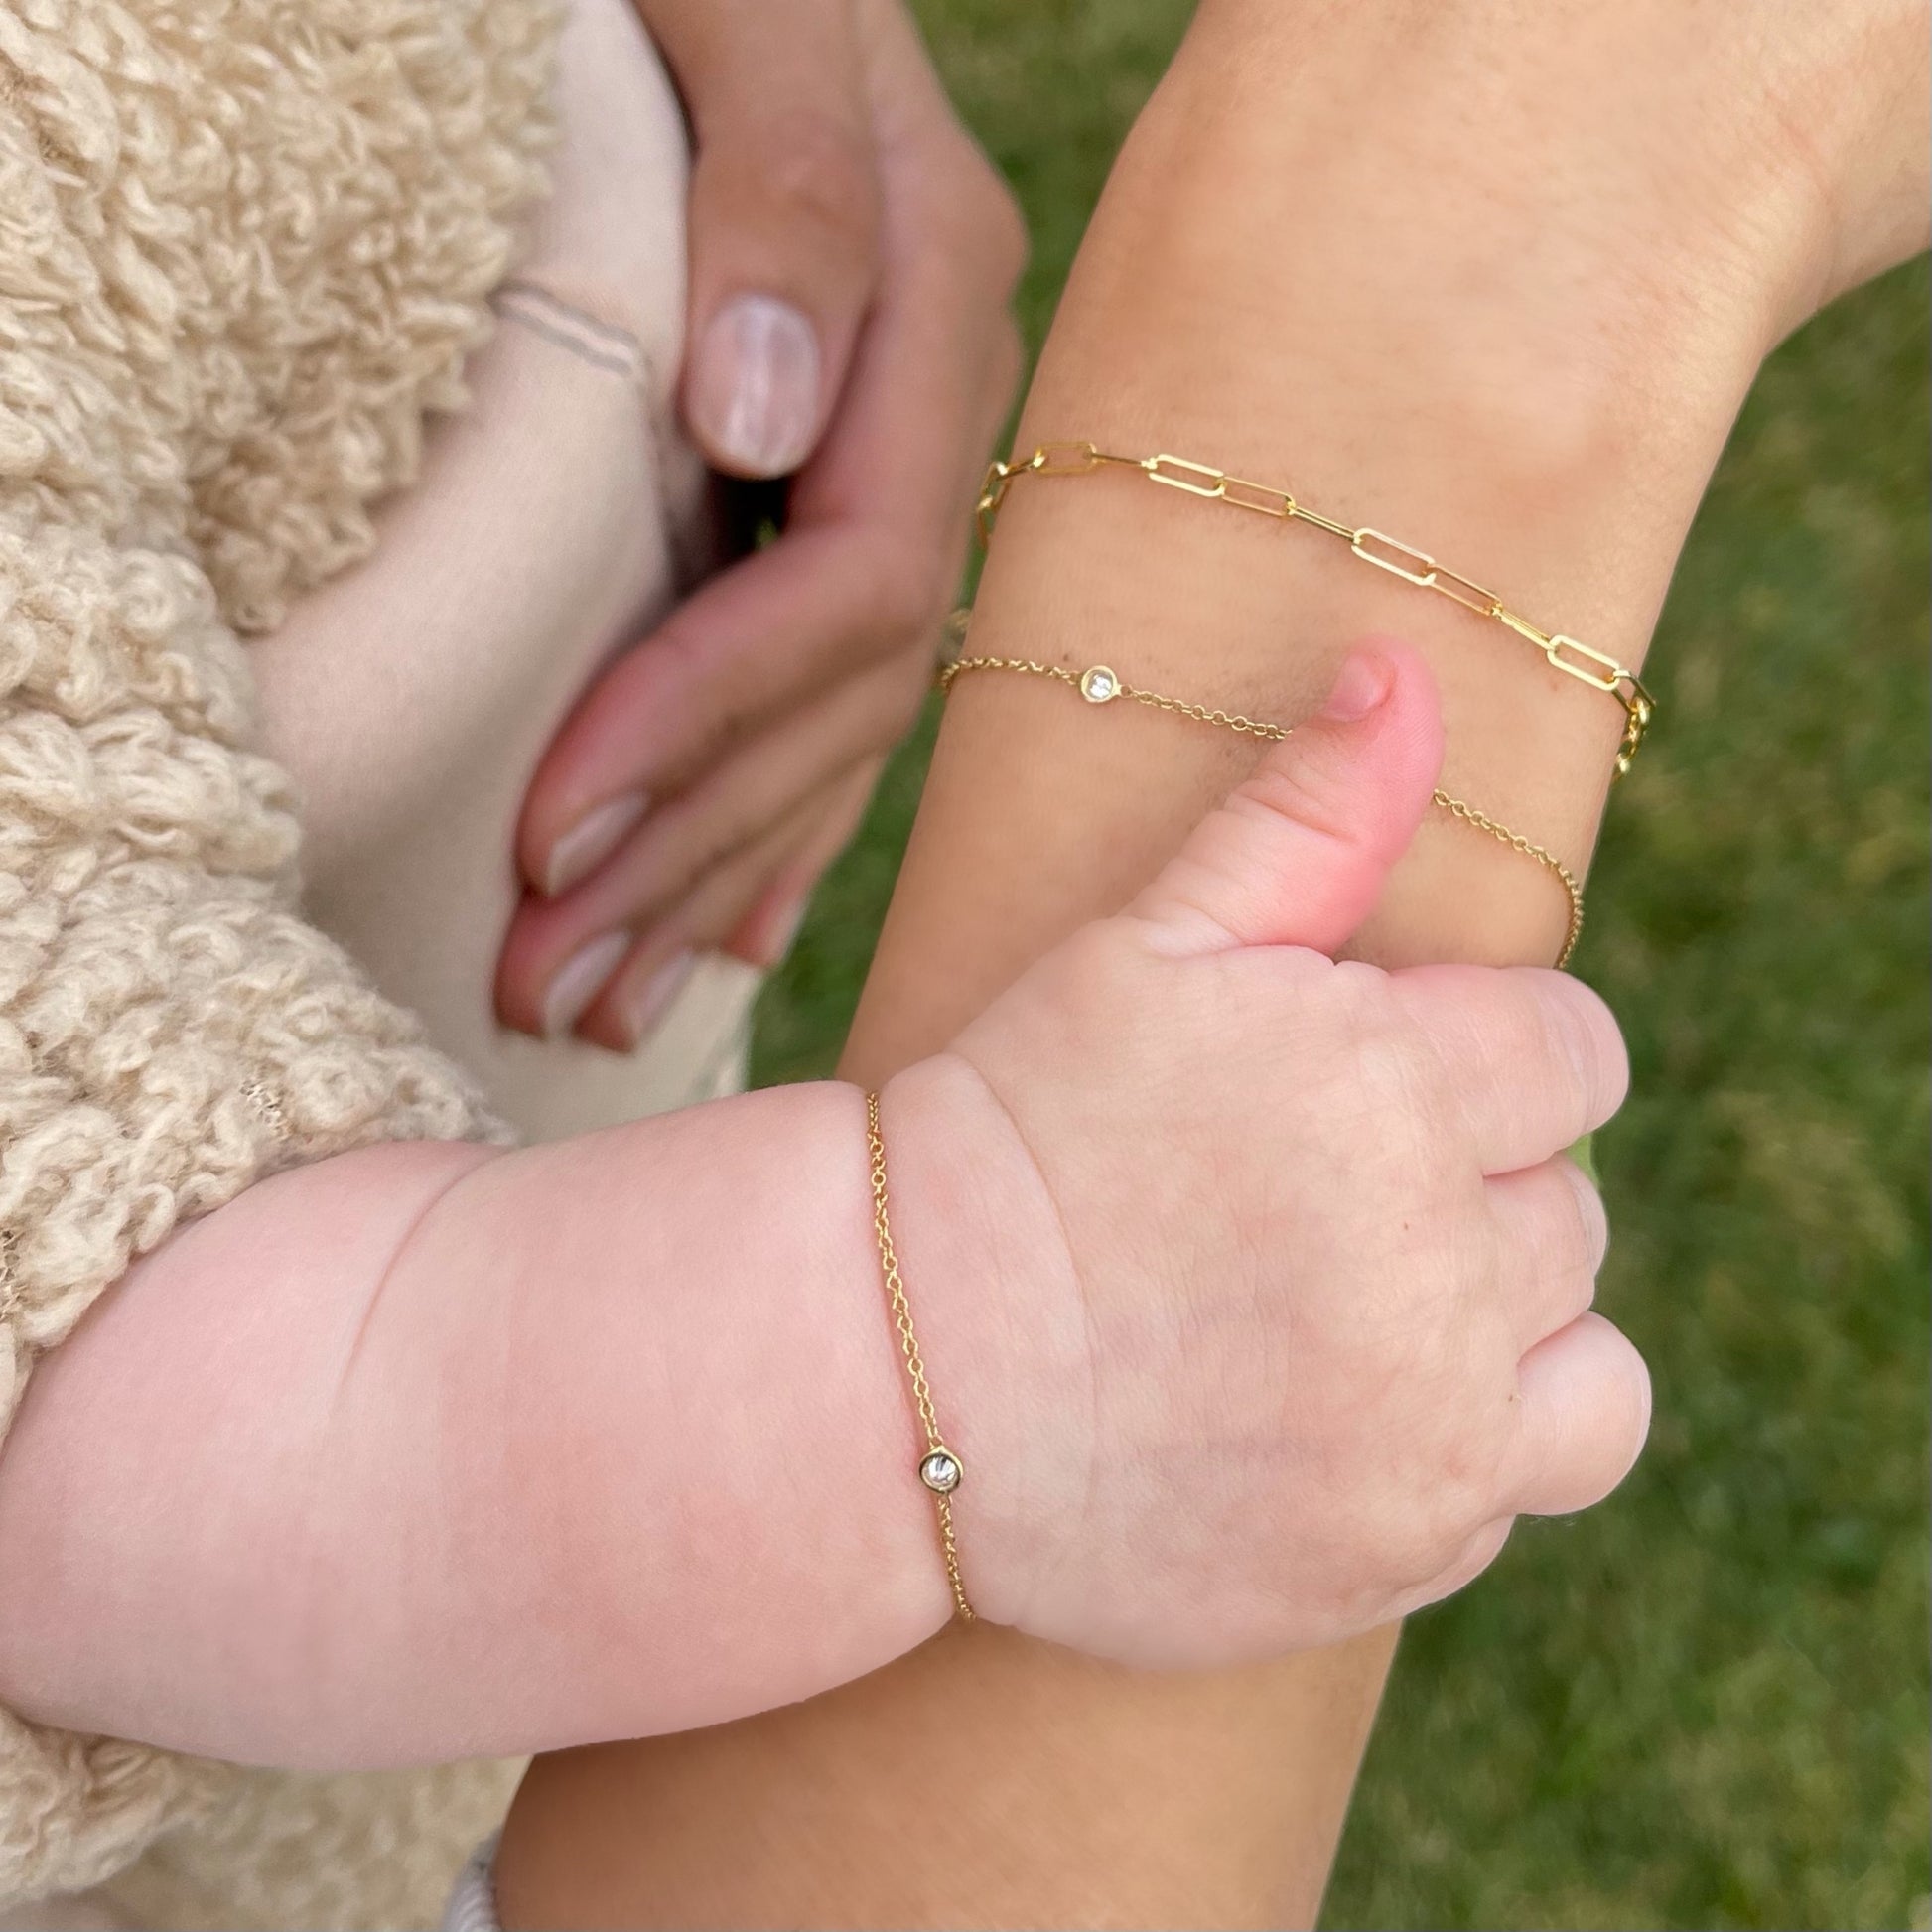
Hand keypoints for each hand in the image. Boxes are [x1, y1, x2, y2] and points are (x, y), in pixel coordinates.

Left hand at [496, 0, 1025, 1048]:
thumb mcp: (755, 15)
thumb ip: (789, 200)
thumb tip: (765, 421)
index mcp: (931, 314)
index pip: (848, 583)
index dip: (705, 720)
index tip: (555, 828)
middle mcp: (931, 421)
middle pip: (843, 695)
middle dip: (692, 844)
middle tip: (553, 976)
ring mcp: (896, 470)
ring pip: (836, 724)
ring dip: (717, 875)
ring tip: (601, 996)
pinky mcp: (842, 503)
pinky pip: (830, 699)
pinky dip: (767, 828)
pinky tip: (721, 934)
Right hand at [887, 644, 1648, 1664]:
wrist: (896, 1360)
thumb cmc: (1014, 1123)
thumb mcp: (1149, 945)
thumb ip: (1306, 816)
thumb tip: (1407, 668)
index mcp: (1397, 1083)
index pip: (1574, 1052)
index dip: (1484, 1055)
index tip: (1377, 1081)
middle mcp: (1440, 1260)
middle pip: (1573, 1207)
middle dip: (1474, 1187)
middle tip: (1318, 1205)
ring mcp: (1428, 1423)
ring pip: (1591, 1364)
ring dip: (1511, 1328)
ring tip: (1367, 1314)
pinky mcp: (1398, 1546)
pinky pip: (1524, 1483)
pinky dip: (1467, 1451)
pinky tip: (1341, 1414)